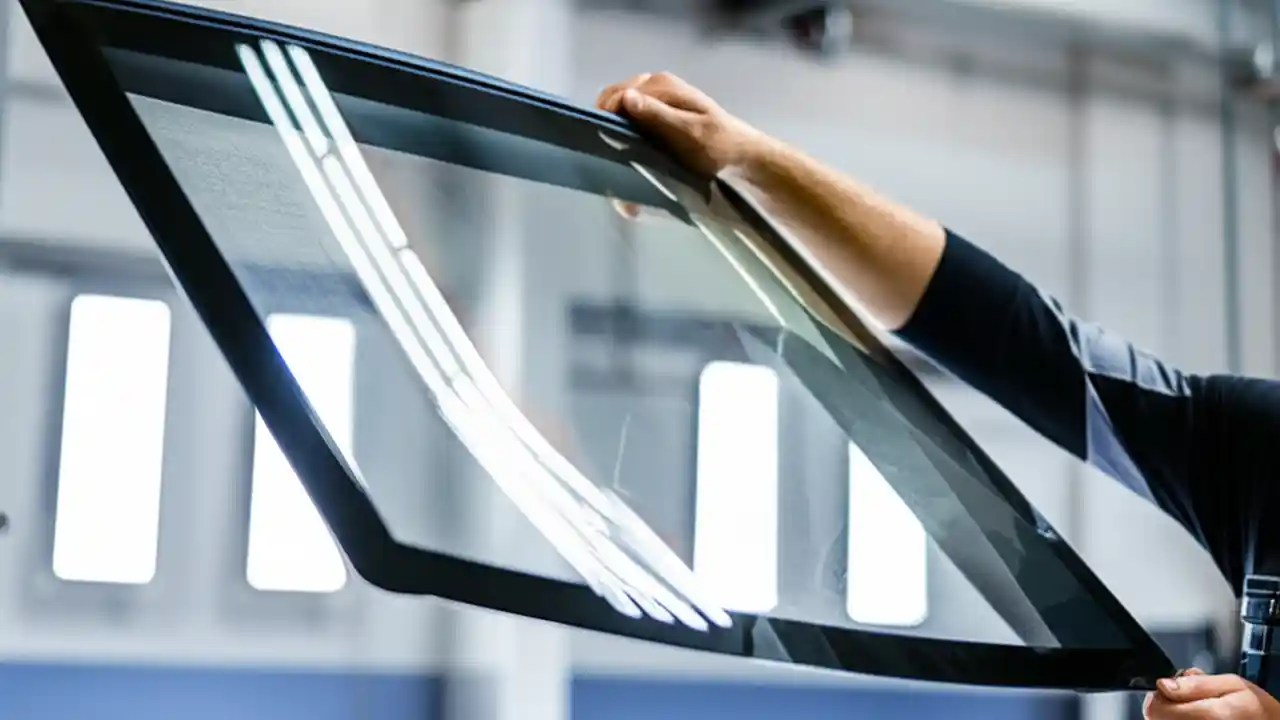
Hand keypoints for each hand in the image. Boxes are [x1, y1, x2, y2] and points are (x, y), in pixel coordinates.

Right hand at [595, 72, 768, 177]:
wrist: (746, 161)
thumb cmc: (720, 147)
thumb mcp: (688, 133)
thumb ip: (656, 116)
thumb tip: (625, 99)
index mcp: (661, 86)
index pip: (615, 95)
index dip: (603, 118)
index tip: (601, 147)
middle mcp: (655, 89)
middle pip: (614, 104)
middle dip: (607, 129)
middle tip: (610, 161)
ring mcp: (657, 104)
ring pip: (621, 116)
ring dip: (616, 138)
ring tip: (619, 164)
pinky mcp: (660, 120)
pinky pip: (633, 125)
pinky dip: (627, 143)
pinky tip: (632, 162)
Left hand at [1145, 669, 1279, 719]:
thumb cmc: (1253, 707)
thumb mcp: (1232, 684)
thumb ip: (1197, 684)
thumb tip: (1164, 685)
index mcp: (1209, 716)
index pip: (1155, 708)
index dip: (1160, 694)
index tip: (1174, 688)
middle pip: (1156, 717)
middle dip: (1167, 703)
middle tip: (1190, 698)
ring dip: (1175, 713)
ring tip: (1198, 709)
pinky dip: (1181, 719)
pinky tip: (1197, 717)